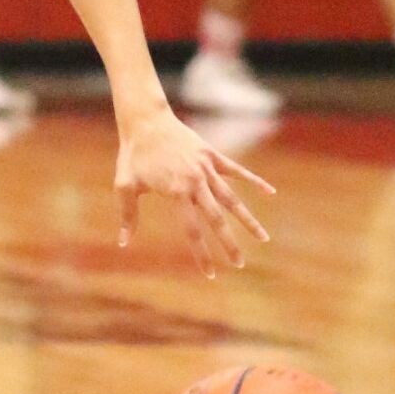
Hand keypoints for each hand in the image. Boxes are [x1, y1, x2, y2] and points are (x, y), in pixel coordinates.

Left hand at [115, 105, 274, 278]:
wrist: (145, 119)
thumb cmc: (133, 155)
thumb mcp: (124, 185)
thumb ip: (128, 215)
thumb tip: (124, 243)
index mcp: (176, 191)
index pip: (192, 229)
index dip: (202, 253)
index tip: (211, 273)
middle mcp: (196, 181)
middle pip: (217, 218)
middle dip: (229, 243)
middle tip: (240, 264)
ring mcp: (207, 167)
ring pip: (233, 197)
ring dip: (248, 219)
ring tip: (264, 238)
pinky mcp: (212, 154)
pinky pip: (237, 170)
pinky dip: (254, 181)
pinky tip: (271, 193)